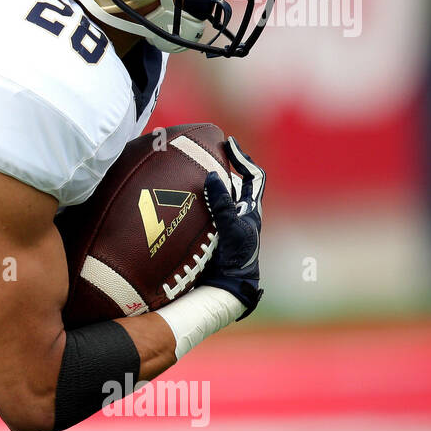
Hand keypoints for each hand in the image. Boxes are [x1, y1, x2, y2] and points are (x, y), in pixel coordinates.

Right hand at [198, 137, 264, 318]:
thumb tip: (212, 175)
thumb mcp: (232, 230)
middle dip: (221, 165)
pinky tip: (176, 198)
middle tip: (204, 151)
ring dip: (205, 183)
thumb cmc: (236, 260)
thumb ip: (222, 204)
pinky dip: (192, 201)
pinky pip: (202, 211)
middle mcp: (239, 214)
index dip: (242, 157)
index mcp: (250, 210)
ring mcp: (224, 224)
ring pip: (217, 197)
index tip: (228, 142)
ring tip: (188, 169)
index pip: (253, 176)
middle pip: (234, 183)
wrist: (227, 288)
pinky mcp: (210, 233)